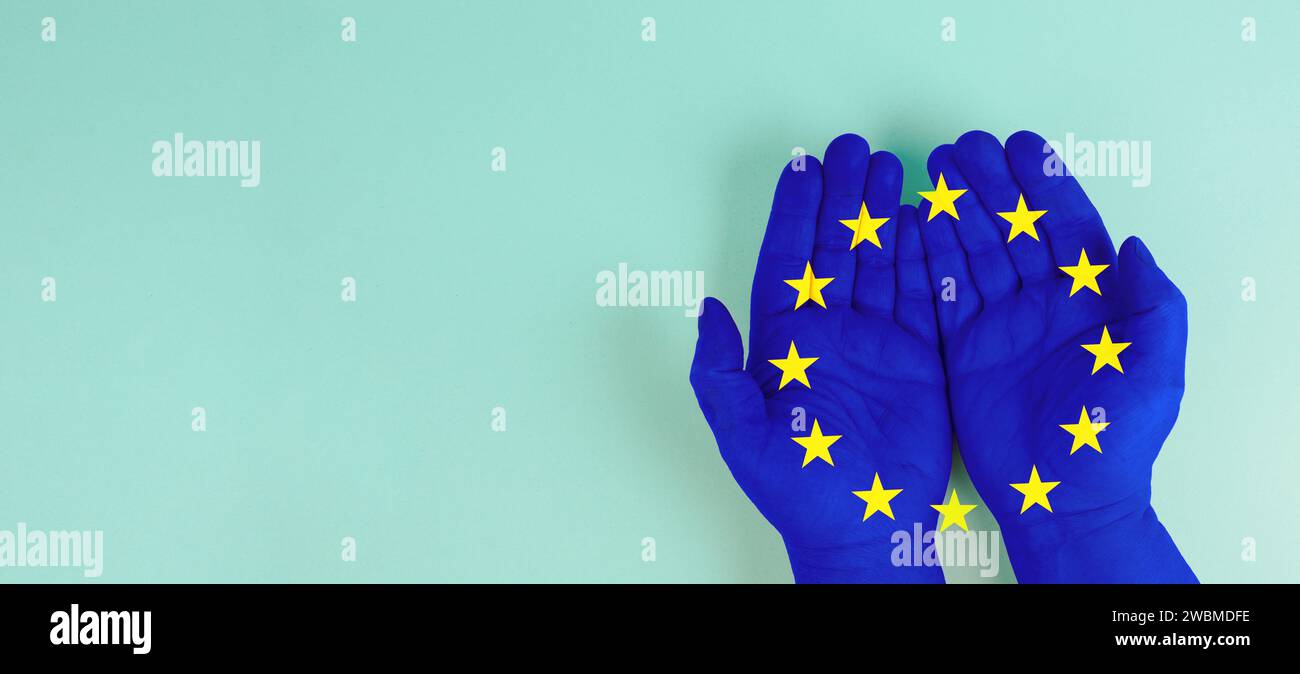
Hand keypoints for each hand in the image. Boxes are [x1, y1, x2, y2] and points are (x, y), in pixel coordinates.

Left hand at [690, 134, 951, 582]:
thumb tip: (703, 310)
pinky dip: (922, 256)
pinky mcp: (915, 359)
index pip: (785, 263)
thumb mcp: (743, 436)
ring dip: (881, 215)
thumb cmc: (797, 491)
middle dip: (841, 198)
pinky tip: (924, 218)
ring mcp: (873, 344)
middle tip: (852, 148)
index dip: (792, 215)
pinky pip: (919, 296)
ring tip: (890, 167)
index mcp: (783, 345)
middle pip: (832, 250)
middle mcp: (827, 335)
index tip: (802, 167)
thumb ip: (719, 374)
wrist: (862, 530)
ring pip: (876, 263)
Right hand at [915, 130, 1195, 582]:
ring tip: (933, 171)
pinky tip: (915, 225)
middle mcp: (1042, 304)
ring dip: (954, 210)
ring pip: (974, 252)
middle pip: (1011, 228)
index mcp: (1091, 300)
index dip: (1043, 184)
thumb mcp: (1155, 370)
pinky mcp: (964, 349)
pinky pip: (943, 295)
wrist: (1065, 496)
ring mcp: (1000, 325)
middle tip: (962, 148)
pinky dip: (927, 260)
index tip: (1021, 146)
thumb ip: (1153, 304)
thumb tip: (1133, 246)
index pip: (1065, 226)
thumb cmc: (1115, 440)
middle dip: (987, 184)